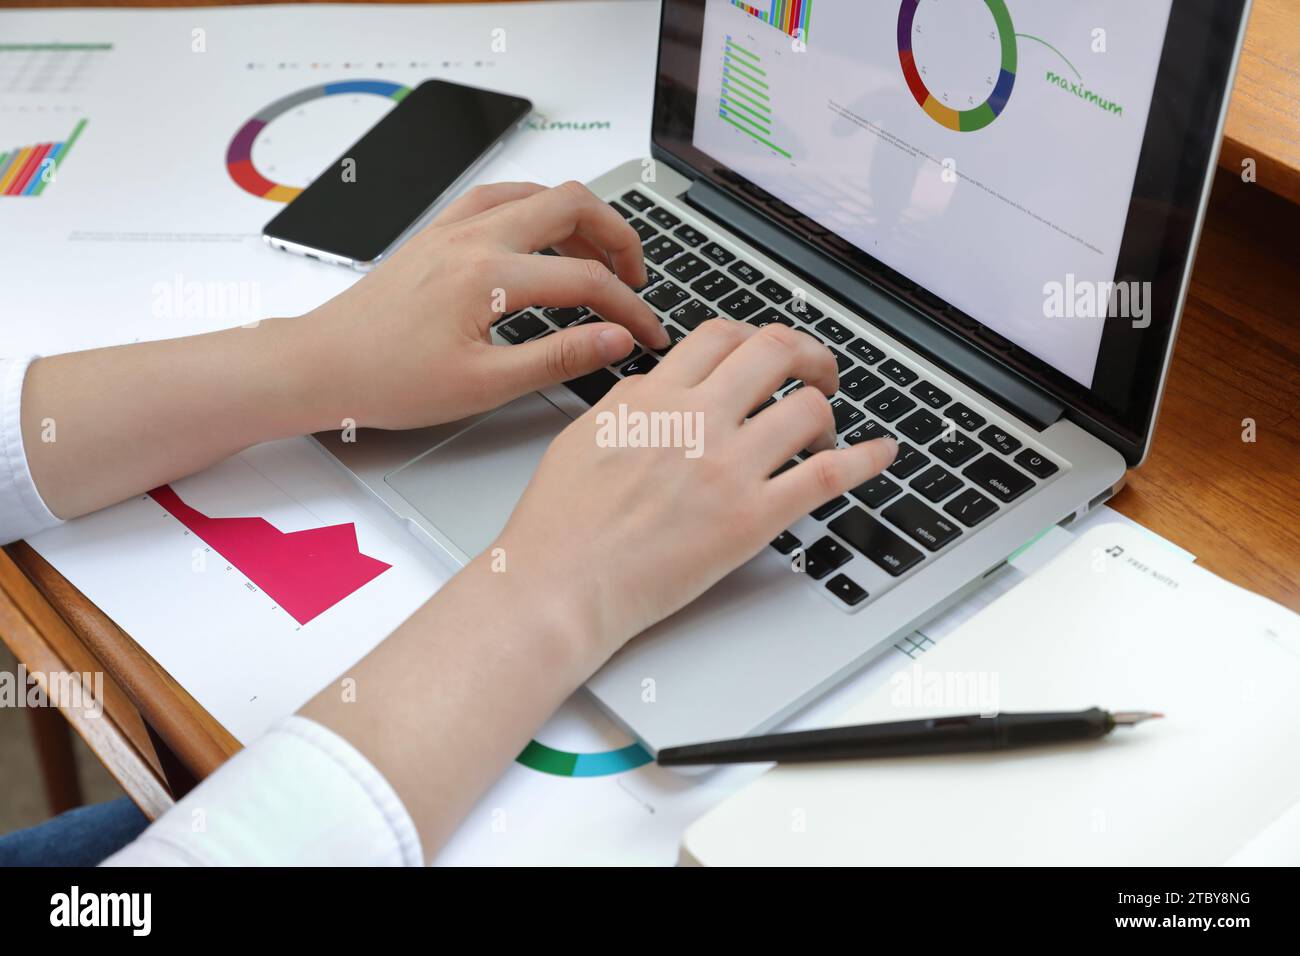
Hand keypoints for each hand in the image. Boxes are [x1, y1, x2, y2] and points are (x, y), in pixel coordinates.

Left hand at [299, 180, 667, 430]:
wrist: (320, 366)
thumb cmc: (388, 381)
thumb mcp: (484, 384)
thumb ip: (560, 358)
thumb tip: (616, 340)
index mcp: (488, 276)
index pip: (587, 280)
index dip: (631, 308)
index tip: (649, 334)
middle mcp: (473, 238)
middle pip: (573, 205)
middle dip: (620, 238)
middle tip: (636, 280)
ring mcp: (452, 229)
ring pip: (538, 193)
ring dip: (579, 219)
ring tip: (599, 260)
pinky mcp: (437, 233)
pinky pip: (499, 197)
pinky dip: (536, 210)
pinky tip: (542, 238)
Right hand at [491, 319, 898, 658]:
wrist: (560, 584)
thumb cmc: (559, 524)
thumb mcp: (582, 437)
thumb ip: (628, 403)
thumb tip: (658, 385)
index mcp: (653, 397)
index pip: (721, 336)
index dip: (755, 338)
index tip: (766, 353)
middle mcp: (696, 419)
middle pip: (774, 353)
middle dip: (807, 355)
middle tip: (816, 374)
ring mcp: (727, 466)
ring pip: (807, 408)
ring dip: (827, 413)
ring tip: (825, 431)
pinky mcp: (751, 518)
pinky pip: (826, 476)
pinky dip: (864, 461)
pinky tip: (880, 454)